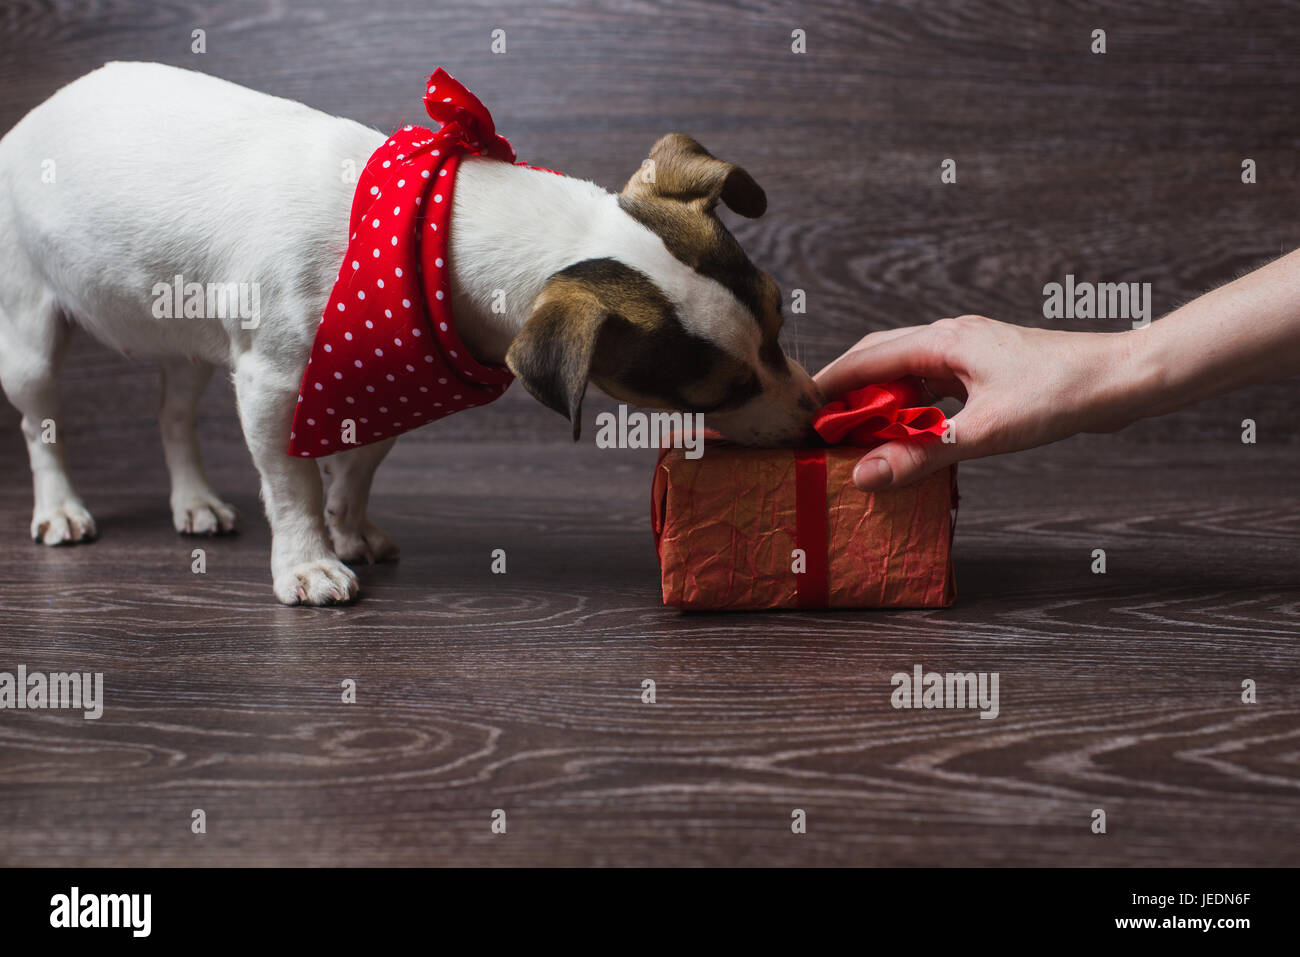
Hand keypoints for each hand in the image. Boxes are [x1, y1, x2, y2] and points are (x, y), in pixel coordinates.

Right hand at [814, 316, 1141, 489]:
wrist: (1123, 379)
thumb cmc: (1061, 396)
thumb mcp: (984, 433)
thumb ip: (921, 455)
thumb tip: (866, 476)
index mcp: (943, 341)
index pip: (865, 359)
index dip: (828, 387)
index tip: (798, 414)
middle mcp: (950, 337)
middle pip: (878, 358)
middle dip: (846, 391)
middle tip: (820, 427)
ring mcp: (968, 350)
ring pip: (905, 371)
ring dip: (879, 400)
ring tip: (857, 436)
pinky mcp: (985, 367)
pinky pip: (931, 383)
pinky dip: (910, 406)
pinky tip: (908, 432)